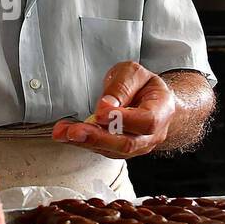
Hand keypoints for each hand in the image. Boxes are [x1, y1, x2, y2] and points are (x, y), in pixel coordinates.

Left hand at [51, 60, 178, 158]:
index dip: (123, 119)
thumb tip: (106, 105)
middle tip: (74, 131)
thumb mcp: (134, 73)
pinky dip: (81, 142)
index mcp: (161, 111)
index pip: (146, 121)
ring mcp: (136, 147)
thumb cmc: (144, 86)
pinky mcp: (118, 150)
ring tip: (62, 132)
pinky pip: (100, 149)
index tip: (100, 112)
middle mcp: (151, 135)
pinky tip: (65, 134)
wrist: (151, 101)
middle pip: (126, 143)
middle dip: (97, 138)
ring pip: (111, 150)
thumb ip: (122, 86)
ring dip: (84, 142)